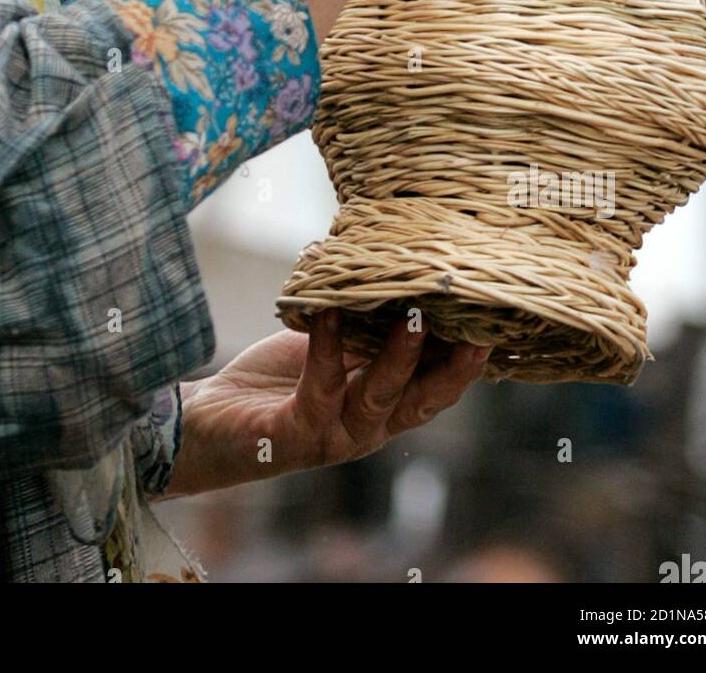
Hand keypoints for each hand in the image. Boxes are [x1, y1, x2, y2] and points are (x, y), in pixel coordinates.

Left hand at [161, 311, 489, 497]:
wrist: (209, 424)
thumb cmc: (275, 379)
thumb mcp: (332, 350)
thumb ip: (366, 328)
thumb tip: (400, 268)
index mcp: (383, 406)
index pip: (439, 385)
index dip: (469, 358)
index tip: (497, 317)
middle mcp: (368, 427)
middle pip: (424, 399)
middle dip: (454, 366)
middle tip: (479, 326)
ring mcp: (333, 436)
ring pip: (379, 398)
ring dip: (401, 358)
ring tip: (416, 318)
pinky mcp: (293, 435)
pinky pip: (318, 389)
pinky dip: (327, 347)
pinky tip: (330, 312)